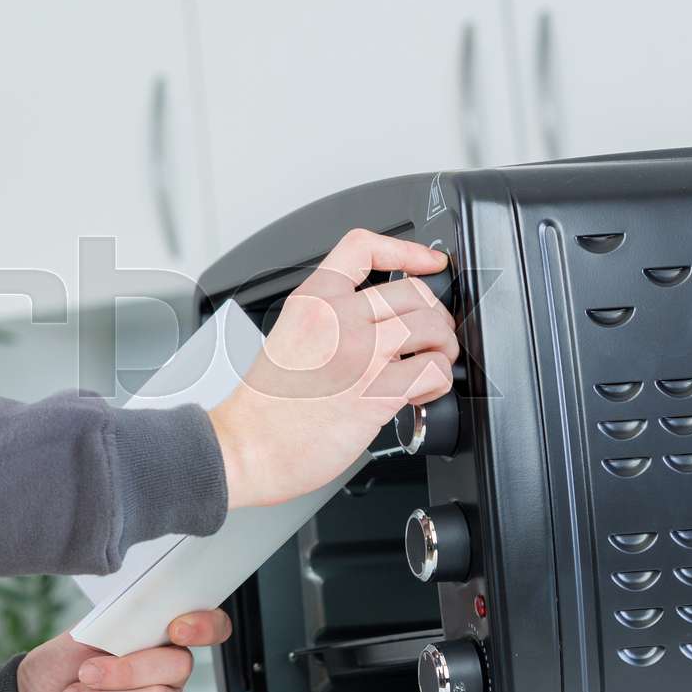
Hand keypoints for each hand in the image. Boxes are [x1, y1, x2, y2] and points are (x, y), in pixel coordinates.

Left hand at [17, 609, 231, 691]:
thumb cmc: (55, 671)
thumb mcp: (80, 635)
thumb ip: (116, 623)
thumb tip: (140, 613)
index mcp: (154, 640)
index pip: (208, 627)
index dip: (205, 625)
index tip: (177, 629)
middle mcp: (166, 675)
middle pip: (179, 667)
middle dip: (125, 670)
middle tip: (85, 674)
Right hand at [207, 228, 458, 509]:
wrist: (249, 446)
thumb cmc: (266, 405)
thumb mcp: (288, 335)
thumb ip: (329, 317)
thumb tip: (380, 316)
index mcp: (312, 301)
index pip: (364, 246)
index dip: (408, 250)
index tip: (429, 262)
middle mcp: (336, 319)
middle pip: (413, 291)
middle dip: (435, 313)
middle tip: (431, 333)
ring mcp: (358, 354)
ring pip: (431, 325)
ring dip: (443, 345)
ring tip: (432, 361)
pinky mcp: (376, 392)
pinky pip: (433, 370)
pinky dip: (438, 381)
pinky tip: (421, 391)